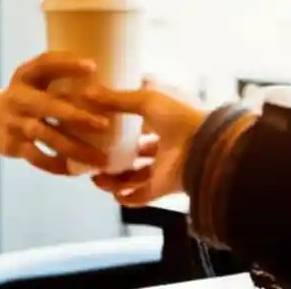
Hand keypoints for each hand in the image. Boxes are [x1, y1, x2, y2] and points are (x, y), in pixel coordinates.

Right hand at [0, 52, 111, 174]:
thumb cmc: (28, 96)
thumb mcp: (36, 79)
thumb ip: (62, 77)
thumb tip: (108, 80)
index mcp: (26, 75)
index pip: (44, 63)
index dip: (67, 63)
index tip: (93, 66)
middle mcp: (18, 96)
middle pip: (47, 105)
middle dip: (77, 115)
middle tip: (104, 125)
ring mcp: (14, 122)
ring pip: (46, 135)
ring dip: (74, 148)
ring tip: (100, 158)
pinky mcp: (13, 145)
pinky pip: (37, 157)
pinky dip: (58, 165)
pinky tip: (78, 170)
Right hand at [83, 80, 207, 205]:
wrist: (204, 147)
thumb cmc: (178, 116)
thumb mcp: (146, 99)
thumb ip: (117, 99)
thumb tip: (86, 92)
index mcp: (164, 118)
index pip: (139, 121)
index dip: (119, 123)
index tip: (97, 125)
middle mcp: (165, 142)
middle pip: (135, 151)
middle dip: (113, 155)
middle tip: (91, 156)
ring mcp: (164, 166)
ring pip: (135, 175)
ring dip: (115, 178)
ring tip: (96, 178)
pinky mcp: (163, 186)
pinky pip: (143, 196)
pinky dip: (128, 198)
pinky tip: (114, 194)